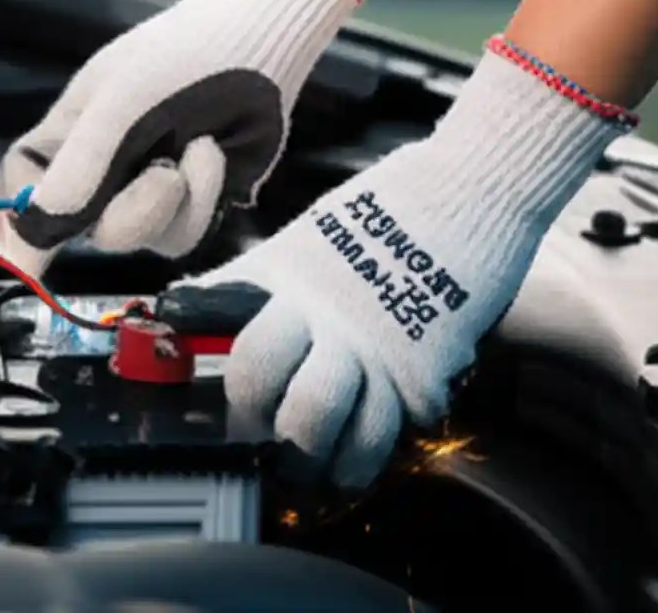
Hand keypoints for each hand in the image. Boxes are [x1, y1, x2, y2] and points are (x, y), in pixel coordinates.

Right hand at [0, 0, 359, 277]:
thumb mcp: (119, 104)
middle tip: (164, 174)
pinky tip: (210, 154)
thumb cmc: (178, 58)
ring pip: (139, 239)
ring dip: (175, 201)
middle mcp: (97, 175)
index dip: (26, 231)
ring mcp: (141, 194)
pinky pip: (181, 235)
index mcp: (63, 143)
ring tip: (197, 146)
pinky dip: (202, 197)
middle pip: (89, 232)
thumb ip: (78, 166)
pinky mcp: (186, 208)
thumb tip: (36, 231)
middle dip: (133, 211)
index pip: (26, 198)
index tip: (30, 263)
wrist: (255, 46)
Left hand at [178, 50, 628, 488]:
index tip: (200, 393)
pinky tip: (357, 453)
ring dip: (306, 455)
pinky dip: (365, 456)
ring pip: (315, 422)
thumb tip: (186, 306)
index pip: (215, 322)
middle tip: (262, 433)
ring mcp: (369, 342)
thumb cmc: (385, 213)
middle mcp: (318, 311)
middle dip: (248, 416)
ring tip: (307, 464)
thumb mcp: (305, 240)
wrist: (471, 192)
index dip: (199, 365)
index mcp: (282, 275)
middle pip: (254, 381)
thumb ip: (252, 282)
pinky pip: (383, 435)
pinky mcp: (420, 368)